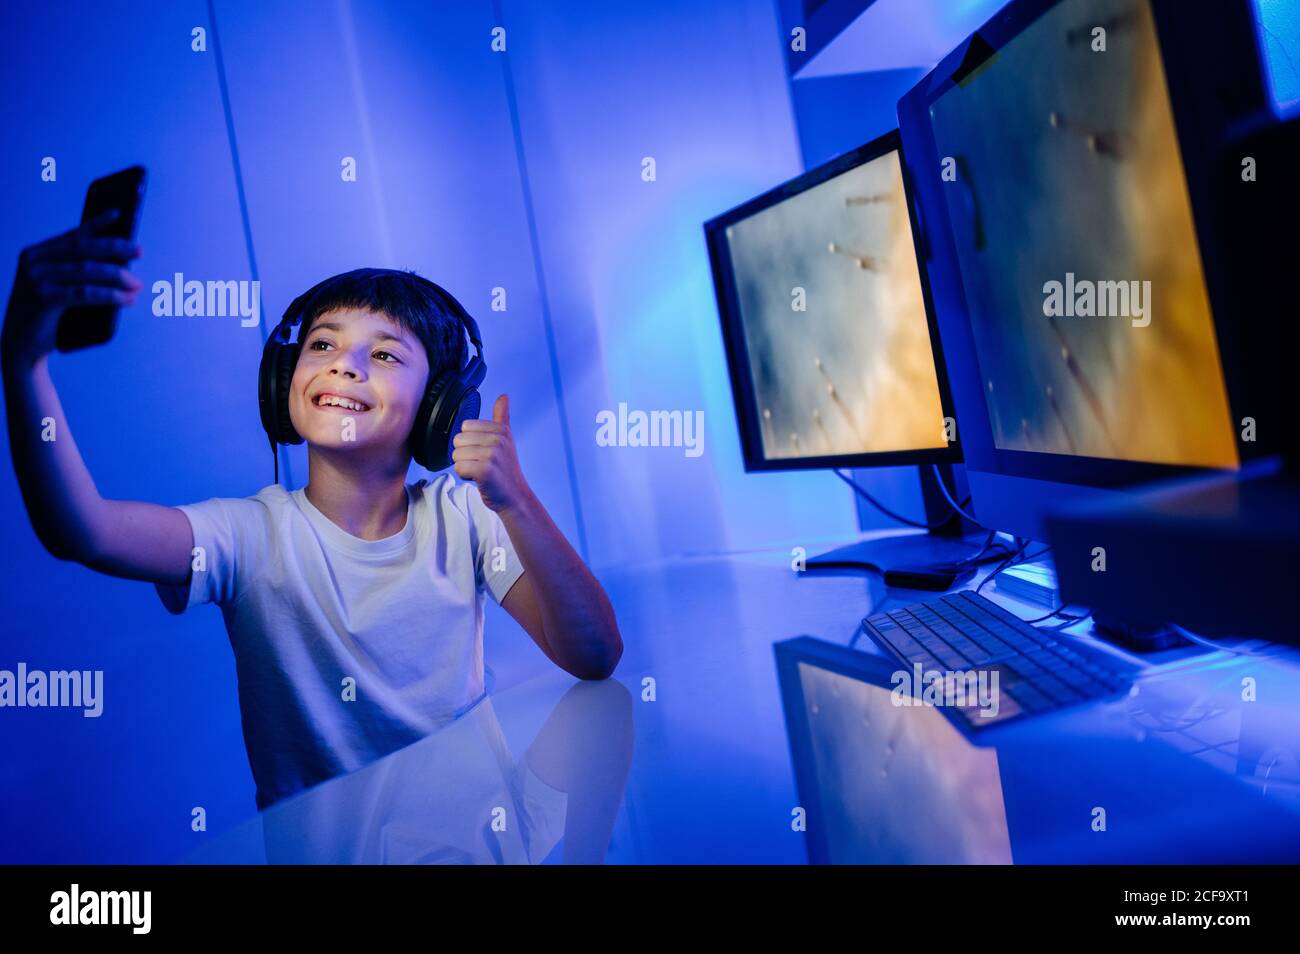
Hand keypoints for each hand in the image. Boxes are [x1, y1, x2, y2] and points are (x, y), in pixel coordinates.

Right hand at [2, 210, 142, 365]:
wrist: (22, 346)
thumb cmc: (48, 316)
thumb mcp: (59, 287)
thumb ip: (77, 271)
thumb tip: (121, 262)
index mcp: (36, 253)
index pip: (72, 235)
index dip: (97, 223)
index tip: (120, 214)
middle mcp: (33, 262)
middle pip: (82, 249)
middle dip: (114, 248)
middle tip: (139, 251)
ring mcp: (35, 279)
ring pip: (87, 272)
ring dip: (118, 276)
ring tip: (137, 284)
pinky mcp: (42, 299)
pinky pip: (84, 293)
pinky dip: (110, 296)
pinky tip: (127, 300)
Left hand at [452, 394, 533, 513]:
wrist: (514, 496)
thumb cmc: (505, 469)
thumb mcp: (506, 439)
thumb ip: (502, 417)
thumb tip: (504, 396)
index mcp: (501, 429)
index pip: (465, 427)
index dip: (470, 442)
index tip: (484, 453)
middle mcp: (498, 439)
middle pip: (458, 440)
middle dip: (465, 455)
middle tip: (482, 464)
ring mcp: (493, 454)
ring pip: (456, 455)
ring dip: (464, 466)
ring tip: (481, 472)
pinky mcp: (486, 470)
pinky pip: (459, 467)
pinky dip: (465, 476)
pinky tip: (478, 479)